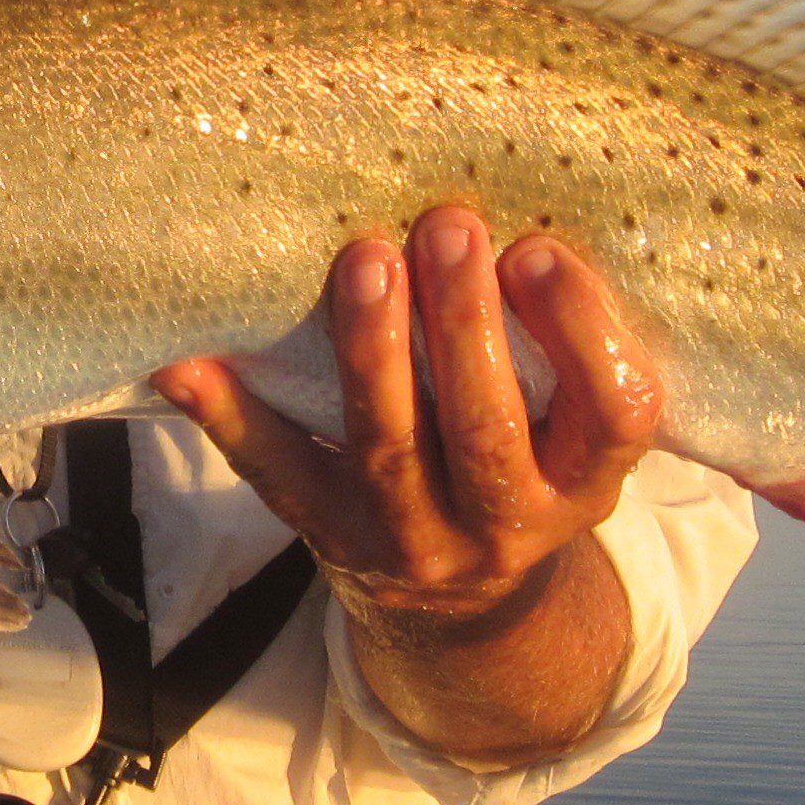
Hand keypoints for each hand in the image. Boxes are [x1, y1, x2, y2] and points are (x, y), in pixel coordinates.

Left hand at [153, 208, 662, 764]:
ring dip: (372, 350)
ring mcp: (412, 538)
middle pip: (486, 429)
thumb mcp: (575, 426)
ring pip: (389, 449)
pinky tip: (188, 360)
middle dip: (465, 325)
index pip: (616, 413)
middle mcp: (506, 524)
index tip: (538, 250)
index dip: (581, 332)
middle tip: (447, 227)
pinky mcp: (329, 533)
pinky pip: (275, 472)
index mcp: (585, 480)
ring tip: (367, 260)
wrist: (463, 597)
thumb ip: (564, 346)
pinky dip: (227, 414)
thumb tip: (526, 207)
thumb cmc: (524, 458)